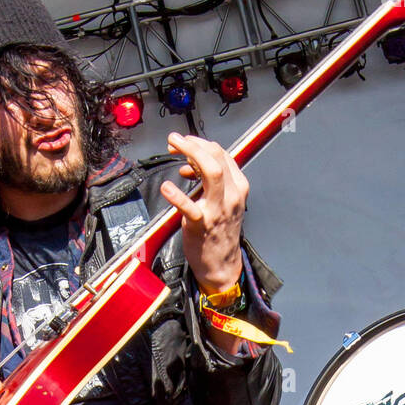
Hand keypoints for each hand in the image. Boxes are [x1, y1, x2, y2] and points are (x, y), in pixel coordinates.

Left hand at [159, 133, 248, 294]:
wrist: (222, 264)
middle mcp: (231, 195)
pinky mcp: (202, 224)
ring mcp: (217, 209)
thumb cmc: (219, 231)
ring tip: (173, 148)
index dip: (200, 144)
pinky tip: (167, 187)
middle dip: (194, 143)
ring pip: (211, 172)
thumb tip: (188, 165)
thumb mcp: (221, 201)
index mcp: (238, 186)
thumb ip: (207, 181)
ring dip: (190, 154)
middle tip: (174, 139)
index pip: (221, 153)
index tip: (183, 144)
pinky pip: (190, 206)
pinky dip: (177, 195)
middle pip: (216, 157)